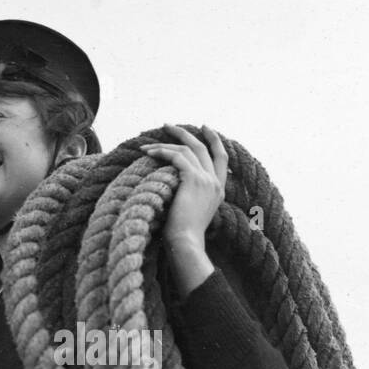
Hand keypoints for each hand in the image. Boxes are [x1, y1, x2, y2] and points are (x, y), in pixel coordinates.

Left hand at [141, 124, 227, 249]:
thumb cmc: (183, 235)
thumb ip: (191, 195)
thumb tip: (173, 183)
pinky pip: (176, 156)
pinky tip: (148, 153)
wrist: (186, 242)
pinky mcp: (193, 179)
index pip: (221, 158)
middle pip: (203, 147)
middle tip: (168, 125)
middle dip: (185, 133)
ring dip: (164, 144)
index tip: (204, 128)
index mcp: (219, 190)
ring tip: (147, 145)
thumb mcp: (192, 212)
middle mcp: (215, 182)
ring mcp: (206, 180)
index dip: (214, 141)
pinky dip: (161, 152)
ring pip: (187, 149)